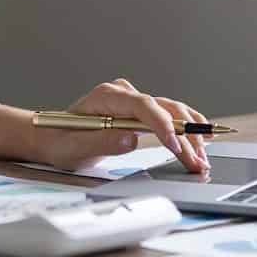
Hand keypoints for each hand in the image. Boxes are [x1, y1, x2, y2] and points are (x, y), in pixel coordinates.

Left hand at [31, 79, 211, 174]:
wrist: (52, 137)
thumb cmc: (60, 142)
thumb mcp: (74, 148)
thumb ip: (101, 142)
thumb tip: (130, 139)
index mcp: (106, 97)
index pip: (142, 105)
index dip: (162, 125)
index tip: (176, 146)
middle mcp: (123, 94)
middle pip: (163, 108)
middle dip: (184, 136)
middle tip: (198, 163)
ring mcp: (133, 101)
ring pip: (171, 111)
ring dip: (191, 133)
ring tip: (204, 156)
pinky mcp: (140, 112)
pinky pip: (169, 116)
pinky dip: (186, 128)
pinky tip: (202, 138)